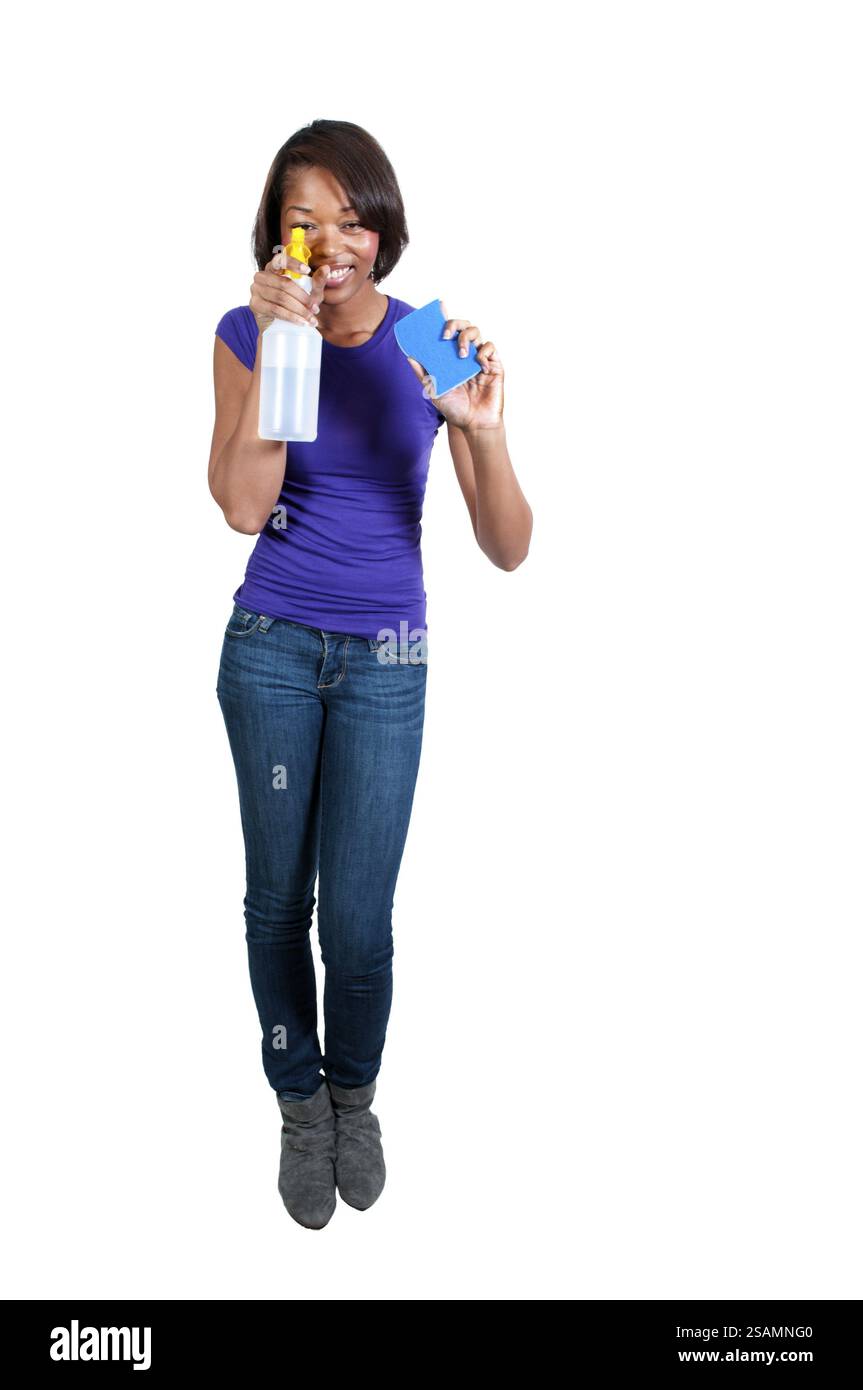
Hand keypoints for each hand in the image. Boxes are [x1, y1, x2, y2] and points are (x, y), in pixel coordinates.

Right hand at [250, 249, 328, 333]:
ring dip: (298, 309)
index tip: (308, 271)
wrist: (282, 328)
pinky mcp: (254, 304)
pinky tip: (301, 322)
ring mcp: (255, 289)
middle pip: (284, 283)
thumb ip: (318, 282)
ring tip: (311, 319)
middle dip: (302, 297)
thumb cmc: (297, 306)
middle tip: (315, 309)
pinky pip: (275, 309)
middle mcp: (261, 276)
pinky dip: (290, 316)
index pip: (280, 259)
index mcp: (273, 268)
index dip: (293, 263)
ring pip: (280, 297)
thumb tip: (326, 268)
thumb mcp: (310, 294)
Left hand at [405, 303, 503, 430]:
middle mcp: (466, 353)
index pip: (448, 332)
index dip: (444, 317)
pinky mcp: (494, 365)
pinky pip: (490, 348)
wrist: (474, 424)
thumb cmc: (455, 409)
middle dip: (453, 325)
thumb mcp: (434, 391)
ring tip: (460, 356)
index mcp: (451, 357)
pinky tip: (479, 367)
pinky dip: (483, 353)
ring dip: (466, 339)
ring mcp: (480, 358)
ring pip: (476, 332)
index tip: (439, 305)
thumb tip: (410, 357)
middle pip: (463, 326)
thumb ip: (423, 374)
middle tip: (445, 337)